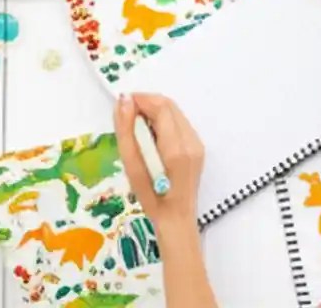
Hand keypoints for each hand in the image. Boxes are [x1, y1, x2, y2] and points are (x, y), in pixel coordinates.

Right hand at [114, 93, 204, 232]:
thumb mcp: (132, 168)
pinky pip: (179, 124)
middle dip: (146, 104)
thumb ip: (127, 132)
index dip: (140, 99)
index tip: (122, 106)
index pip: (160, 107)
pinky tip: (151, 139)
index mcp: (176, 148)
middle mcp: (192, 142)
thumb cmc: (151, 199)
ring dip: (154, 113)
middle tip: (127, 117)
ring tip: (137, 130)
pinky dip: (163, 123)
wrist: (176, 220)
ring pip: (174, 113)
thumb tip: (124, 101)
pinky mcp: (198, 147)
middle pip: (169, 106)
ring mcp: (197, 144)